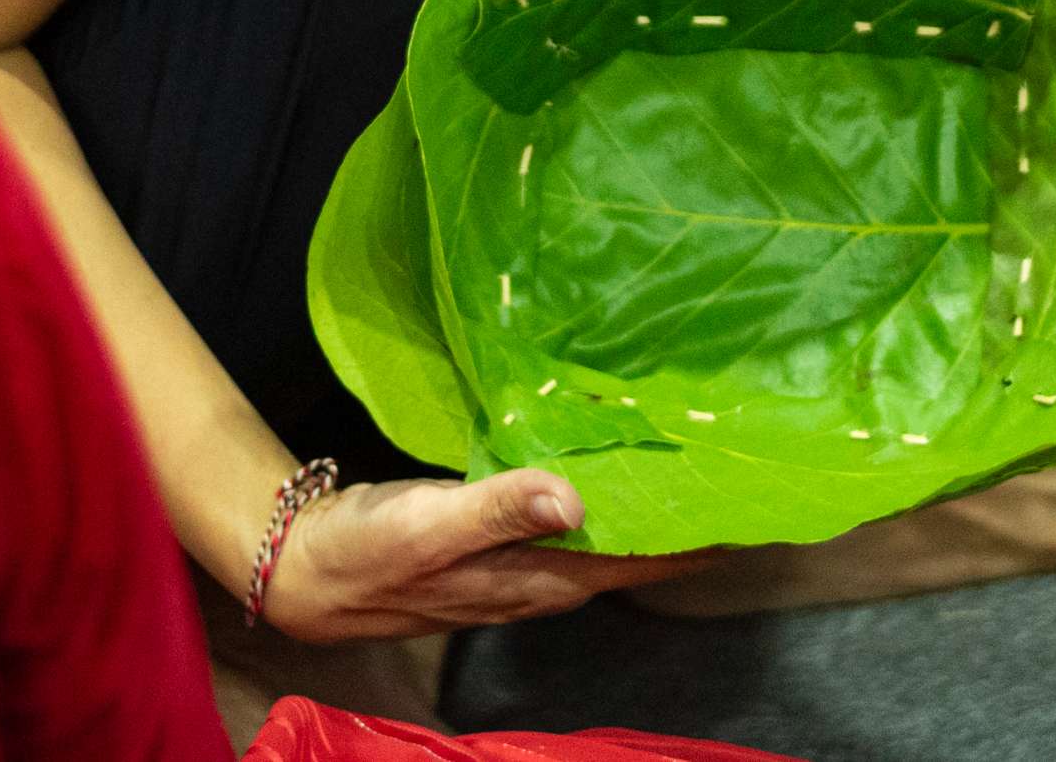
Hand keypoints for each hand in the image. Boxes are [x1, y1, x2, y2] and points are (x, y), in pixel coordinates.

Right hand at [267, 468, 709, 641]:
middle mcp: (539, 580)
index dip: (697, 541)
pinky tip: (611, 477)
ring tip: (694, 475)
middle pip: (634, 557)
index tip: (753, 512)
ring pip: (605, 544)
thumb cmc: (366, 549)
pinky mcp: (495, 547)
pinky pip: (571, 530)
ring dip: (649, 517)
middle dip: (688, 526)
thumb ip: (501, 507)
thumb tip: (578, 500)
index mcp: (536, 577)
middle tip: (742, 479)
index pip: (639, 562)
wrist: (302, 570)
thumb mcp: (429, 522)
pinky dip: (604, 506)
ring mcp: (517, 567)